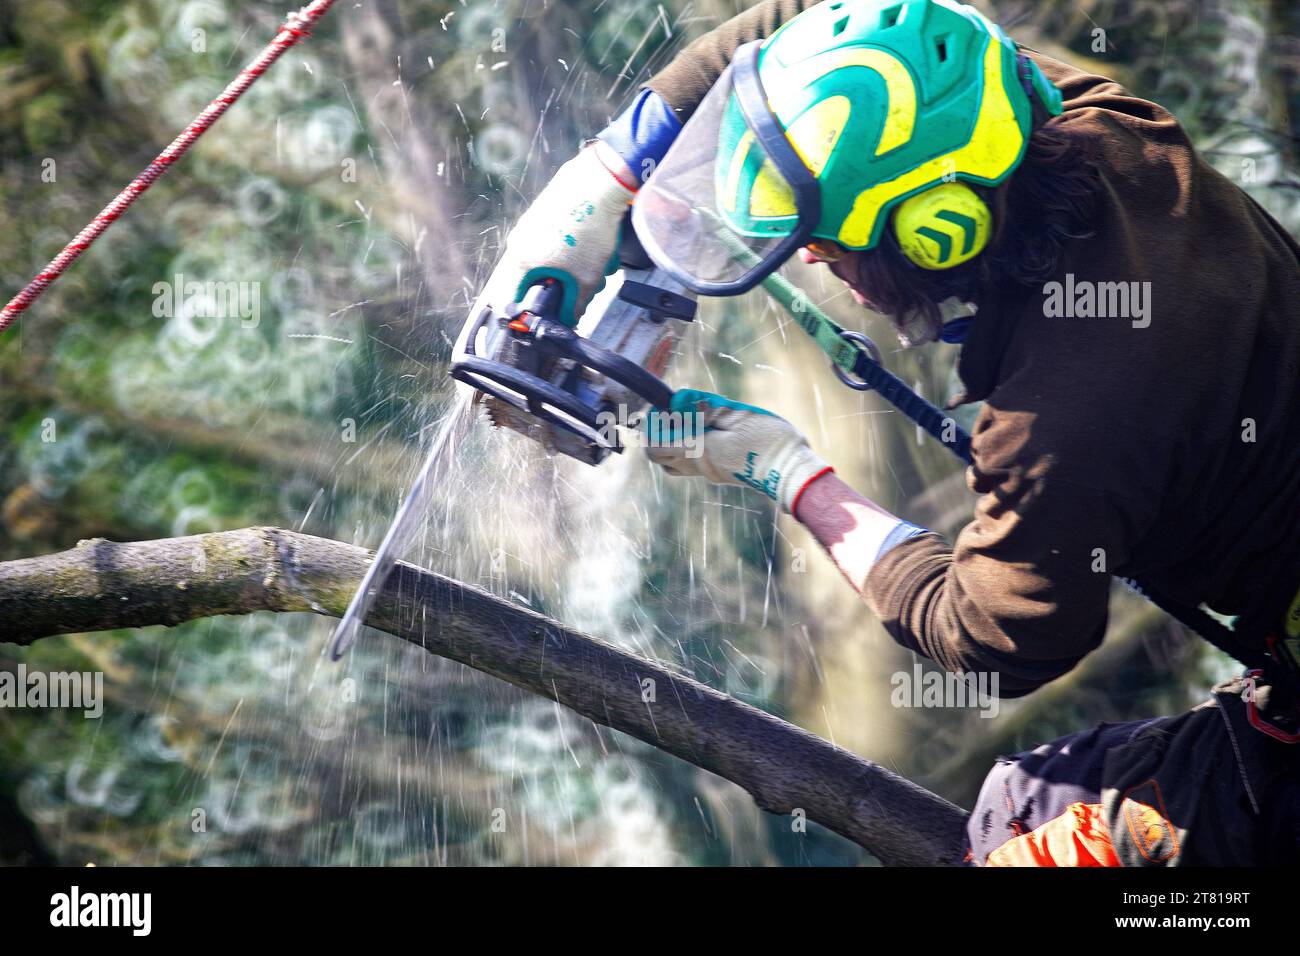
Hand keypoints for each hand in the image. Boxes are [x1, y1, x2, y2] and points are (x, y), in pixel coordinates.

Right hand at [477, 143, 635, 325]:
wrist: (601, 181)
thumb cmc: (590, 229)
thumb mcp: (587, 278)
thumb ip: (575, 305)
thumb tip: (569, 320)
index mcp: (521, 261)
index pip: (514, 298)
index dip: (531, 313)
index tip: (547, 318)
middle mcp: (520, 241)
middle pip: (538, 279)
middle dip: (565, 287)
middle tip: (587, 286)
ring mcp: (531, 224)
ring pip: (552, 259)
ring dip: (577, 266)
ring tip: (601, 261)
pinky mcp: (546, 212)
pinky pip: (558, 240)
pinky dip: (577, 247)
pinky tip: (599, 244)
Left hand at [645, 389, 832, 513]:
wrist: (792, 472)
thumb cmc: (769, 441)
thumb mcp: (738, 415)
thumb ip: (707, 408)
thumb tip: (680, 402)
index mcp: (700, 452)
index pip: (655, 446)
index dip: (653, 426)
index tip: (664, 407)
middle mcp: (700, 467)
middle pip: (660, 459)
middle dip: (659, 435)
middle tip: (675, 414)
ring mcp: (710, 474)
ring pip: (674, 465)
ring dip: (673, 443)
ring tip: (691, 423)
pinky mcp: (720, 475)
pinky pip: (692, 464)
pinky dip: (690, 447)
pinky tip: (709, 432)